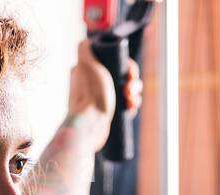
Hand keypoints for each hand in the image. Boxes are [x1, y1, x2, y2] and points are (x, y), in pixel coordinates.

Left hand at [65, 37, 142, 153]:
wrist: (89, 127)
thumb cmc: (89, 97)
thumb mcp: (86, 65)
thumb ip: (85, 49)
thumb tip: (88, 41)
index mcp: (89, 71)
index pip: (114, 62)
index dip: (127, 66)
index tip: (129, 73)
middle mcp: (94, 84)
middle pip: (122, 76)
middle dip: (132, 82)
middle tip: (130, 89)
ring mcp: (101, 99)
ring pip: (126, 91)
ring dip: (135, 94)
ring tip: (131, 102)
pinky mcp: (108, 114)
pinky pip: (126, 106)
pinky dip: (131, 106)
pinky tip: (130, 109)